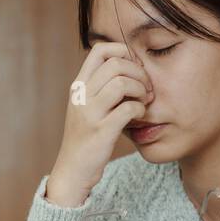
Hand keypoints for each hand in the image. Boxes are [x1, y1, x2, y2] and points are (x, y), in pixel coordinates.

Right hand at [46, 42, 152, 206]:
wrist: (73, 170)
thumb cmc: (86, 138)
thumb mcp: (86, 107)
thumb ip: (100, 87)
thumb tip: (128, 66)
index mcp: (78, 86)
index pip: (100, 50)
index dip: (123, 52)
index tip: (134, 69)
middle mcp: (81, 95)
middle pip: (115, 63)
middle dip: (138, 73)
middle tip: (146, 88)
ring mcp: (90, 113)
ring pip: (122, 83)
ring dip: (140, 89)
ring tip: (144, 101)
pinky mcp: (101, 131)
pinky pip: (128, 108)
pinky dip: (140, 109)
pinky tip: (140, 116)